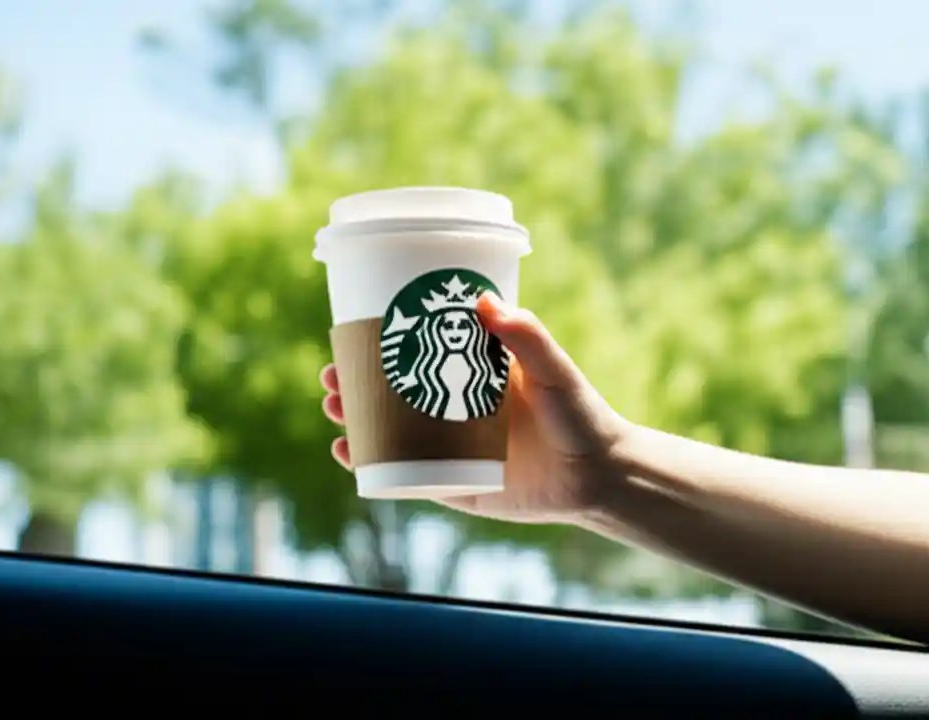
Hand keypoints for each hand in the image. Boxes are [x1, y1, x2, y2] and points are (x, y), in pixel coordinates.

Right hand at [320, 292, 631, 523]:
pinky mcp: (452, 485)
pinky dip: (370, 466)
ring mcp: (449, 448)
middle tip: (329, 375)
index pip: (416, 351)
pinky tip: (347, 453)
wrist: (598, 477)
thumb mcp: (555, 371)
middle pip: (389, 392)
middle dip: (352, 383)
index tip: (350, 331)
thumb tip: (482, 300)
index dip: (380, 342)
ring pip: (387, 432)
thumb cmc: (581, 416)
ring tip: (333, 408)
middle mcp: (455, 409)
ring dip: (353, 420)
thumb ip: (526, 337)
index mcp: (473, 374)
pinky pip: (402, 476)